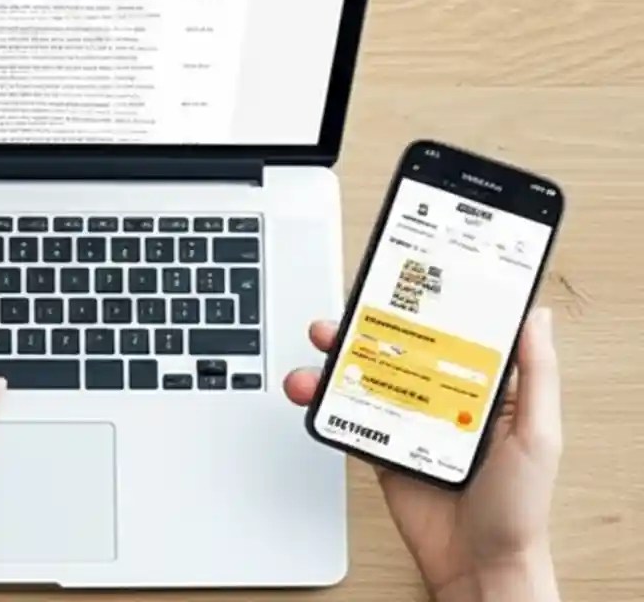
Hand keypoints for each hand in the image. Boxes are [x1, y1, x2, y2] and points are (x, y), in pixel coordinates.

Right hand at [284, 308, 561, 601]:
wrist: (477, 564)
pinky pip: (350, 420)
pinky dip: (325, 404)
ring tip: (314, 362)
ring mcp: (409, 423)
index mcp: (482, 388)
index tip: (394, 285)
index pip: (448, 334)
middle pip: (394, 350)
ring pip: (364, 380)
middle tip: (338, 321)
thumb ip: (536, 374)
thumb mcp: (538, 434)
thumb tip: (535, 316)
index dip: (420, 308)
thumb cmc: (519, 507)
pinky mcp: (382, 449)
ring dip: (332, 366)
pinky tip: (312, 395)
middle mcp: (442, 399)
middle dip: (360, 331)